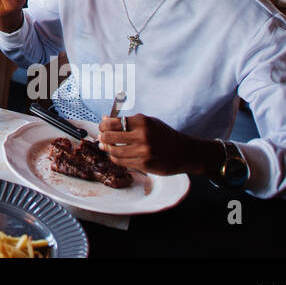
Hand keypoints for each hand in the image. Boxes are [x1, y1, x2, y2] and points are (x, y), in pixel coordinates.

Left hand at [96, 114, 218, 176]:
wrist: (185, 153)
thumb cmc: (164, 135)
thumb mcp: (149, 122)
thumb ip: (129, 121)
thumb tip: (105, 119)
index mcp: (143, 122)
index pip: (114, 122)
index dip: (103, 124)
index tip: (102, 125)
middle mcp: (143, 136)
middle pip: (110, 136)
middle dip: (102, 136)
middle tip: (101, 136)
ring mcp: (143, 152)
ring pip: (114, 151)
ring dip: (107, 148)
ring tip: (106, 145)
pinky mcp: (144, 164)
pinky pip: (122, 161)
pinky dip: (114, 158)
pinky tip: (115, 154)